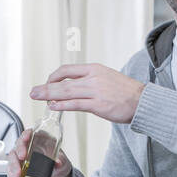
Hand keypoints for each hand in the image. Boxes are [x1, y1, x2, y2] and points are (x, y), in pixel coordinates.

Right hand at [6, 127, 73, 176]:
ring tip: (18, 173)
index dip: (27, 134)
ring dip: (14, 164)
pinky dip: (12, 173)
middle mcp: (29, 147)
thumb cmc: (58, 164)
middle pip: (19, 143)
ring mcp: (22, 157)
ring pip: (13, 156)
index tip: (26, 137)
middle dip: (19, 150)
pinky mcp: (18, 167)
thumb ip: (61, 161)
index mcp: (40, 140)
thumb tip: (58, 162)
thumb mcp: (63, 162)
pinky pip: (11, 168)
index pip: (31, 133)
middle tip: (22, 157)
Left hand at [29, 63, 144, 123]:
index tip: (47, 84)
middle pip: (63, 81)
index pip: (67, 70)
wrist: (143, 101)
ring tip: (37, 98)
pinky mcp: (98, 105)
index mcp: (94, 69)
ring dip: (48, 96)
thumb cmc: (125, 92)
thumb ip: (90, 80)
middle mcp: (93, 78)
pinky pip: (75, 105)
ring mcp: (96, 91)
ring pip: (66, 92)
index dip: (53, 77)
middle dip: (45, 87)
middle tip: (33, 92)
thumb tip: (73, 86)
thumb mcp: (106, 78)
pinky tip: (53, 107)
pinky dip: (62, 106)